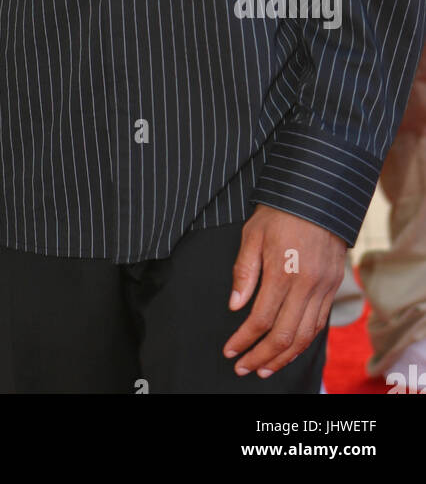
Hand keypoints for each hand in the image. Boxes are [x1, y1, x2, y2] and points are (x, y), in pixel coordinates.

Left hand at [222, 205, 345, 377]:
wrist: (318, 195)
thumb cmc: (279, 212)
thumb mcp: (251, 234)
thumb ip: (244, 271)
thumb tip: (235, 306)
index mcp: (282, 272)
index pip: (260, 319)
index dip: (243, 340)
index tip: (230, 351)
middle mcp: (306, 285)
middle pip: (285, 336)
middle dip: (262, 357)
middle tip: (243, 368)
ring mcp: (323, 288)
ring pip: (306, 336)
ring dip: (284, 358)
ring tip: (265, 368)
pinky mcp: (334, 286)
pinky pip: (319, 324)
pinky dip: (304, 342)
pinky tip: (289, 349)